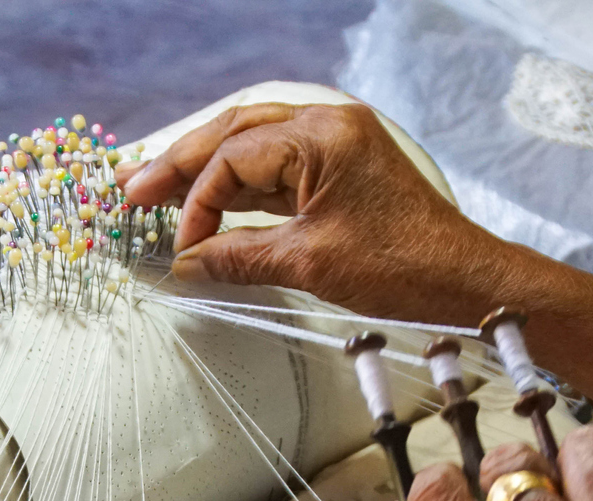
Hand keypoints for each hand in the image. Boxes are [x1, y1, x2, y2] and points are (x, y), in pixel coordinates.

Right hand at [116, 102, 514, 325]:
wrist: (463, 282)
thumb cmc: (402, 267)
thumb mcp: (310, 262)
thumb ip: (239, 257)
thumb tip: (187, 264)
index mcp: (324, 135)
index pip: (234, 156)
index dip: (197, 201)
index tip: (180, 245)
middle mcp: (328, 127)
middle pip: (234, 134)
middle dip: (180, 164)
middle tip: (130, 189)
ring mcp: (334, 146)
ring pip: (250, 147)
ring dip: (202, 172)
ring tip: (151, 190)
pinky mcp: (338, 171)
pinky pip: (274, 169)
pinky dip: (236, 189)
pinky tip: (204, 207)